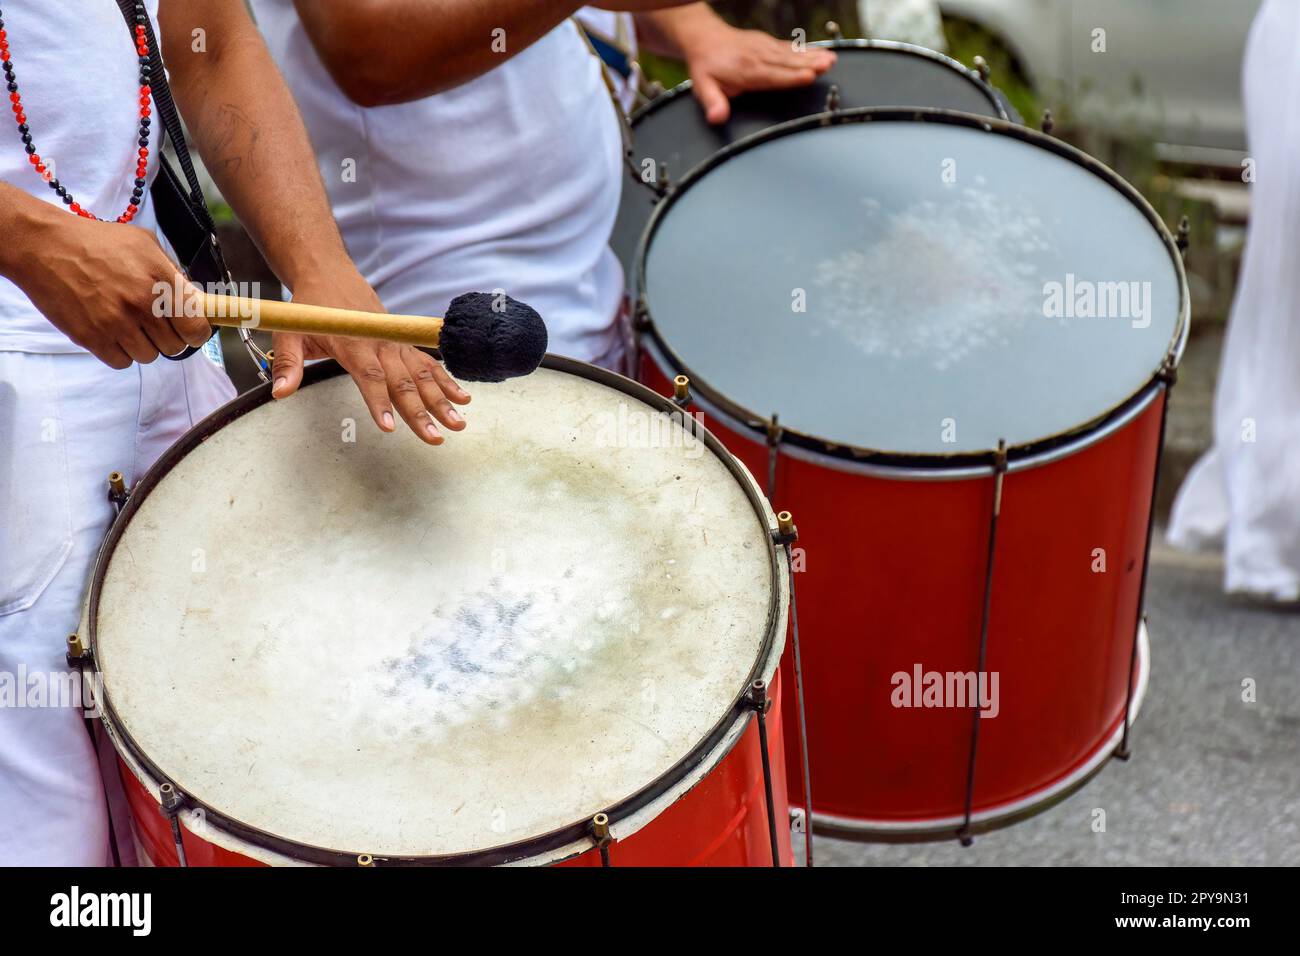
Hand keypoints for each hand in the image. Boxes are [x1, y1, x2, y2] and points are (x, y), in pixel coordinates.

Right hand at [14, 213, 211, 367]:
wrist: (44, 246)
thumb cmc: (97, 242)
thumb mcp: (144, 245)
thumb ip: (173, 274)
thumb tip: (195, 300)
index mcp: (160, 282)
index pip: (196, 328)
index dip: (197, 332)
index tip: (190, 329)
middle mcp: (141, 305)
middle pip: (174, 347)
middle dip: (168, 337)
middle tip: (154, 323)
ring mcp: (116, 324)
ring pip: (148, 356)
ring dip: (143, 345)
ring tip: (128, 323)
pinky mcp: (91, 337)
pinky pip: (121, 362)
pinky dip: (120, 352)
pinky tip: (112, 332)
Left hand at [269, 277, 470, 445]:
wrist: (330, 274)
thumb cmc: (310, 308)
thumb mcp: (289, 332)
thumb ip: (287, 364)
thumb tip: (280, 393)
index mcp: (353, 344)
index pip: (370, 376)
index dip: (380, 402)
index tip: (389, 427)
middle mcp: (380, 344)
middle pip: (404, 383)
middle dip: (422, 412)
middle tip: (436, 437)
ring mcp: (395, 343)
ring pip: (423, 375)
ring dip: (442, 400)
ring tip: (459, 423)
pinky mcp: (403, 343)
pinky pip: (428, 364)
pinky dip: (446, 381)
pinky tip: (463, 399)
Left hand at [682, 26, 835, 124]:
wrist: (704, 39)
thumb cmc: (706, 67)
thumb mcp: (703, 88)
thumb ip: (713, 103)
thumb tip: (717, 117)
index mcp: (746, 71)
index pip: (772, 75)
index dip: (791, 77)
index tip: (809, 76)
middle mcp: (758, 57)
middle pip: (787, 62)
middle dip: (809, 64)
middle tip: (828, 66)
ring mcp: (765, 48)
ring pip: (792, 53)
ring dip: (813, 56)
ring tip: (831, 59)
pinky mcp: (768, 43)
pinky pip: (790, 47)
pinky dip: (806, 49)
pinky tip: (820, 51)